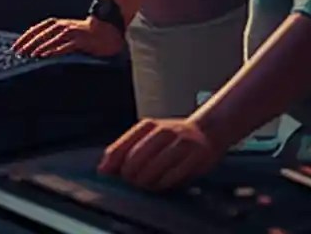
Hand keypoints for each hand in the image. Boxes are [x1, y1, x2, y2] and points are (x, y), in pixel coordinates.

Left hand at [12, 16, 124, 57]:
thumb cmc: (82, 34)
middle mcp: (62, 26)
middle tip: (18, 52)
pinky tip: (47, 55)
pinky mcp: (81, 40)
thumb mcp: (64, 32)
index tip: (14, 46)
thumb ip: (51, 37)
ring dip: (40, 47)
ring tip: (30, 54)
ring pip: (52, 39)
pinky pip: (66, 46)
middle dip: (28, 43)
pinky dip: (55, 50)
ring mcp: (72, 32)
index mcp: (56, 23)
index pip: (36, 29)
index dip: (24, 38)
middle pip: (41, 34)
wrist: (106, 31)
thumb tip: (33, 47)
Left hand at [98, 117, 227, 189]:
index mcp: (148, 125)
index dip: (111, 164)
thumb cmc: (171, 138)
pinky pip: (172, 177)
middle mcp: (164, 132)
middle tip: (131, 181)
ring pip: (153, 169)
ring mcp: (181, 144)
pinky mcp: (196, 157)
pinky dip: (161, 184)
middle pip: (135, 160)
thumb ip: (126, 150)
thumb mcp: (148, 136)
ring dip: (145, 181)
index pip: (122, 146)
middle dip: (129, 175)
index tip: (105, 174)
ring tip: (144, 184)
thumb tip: (103, 170)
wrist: (208, 131)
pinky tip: (158, 185)